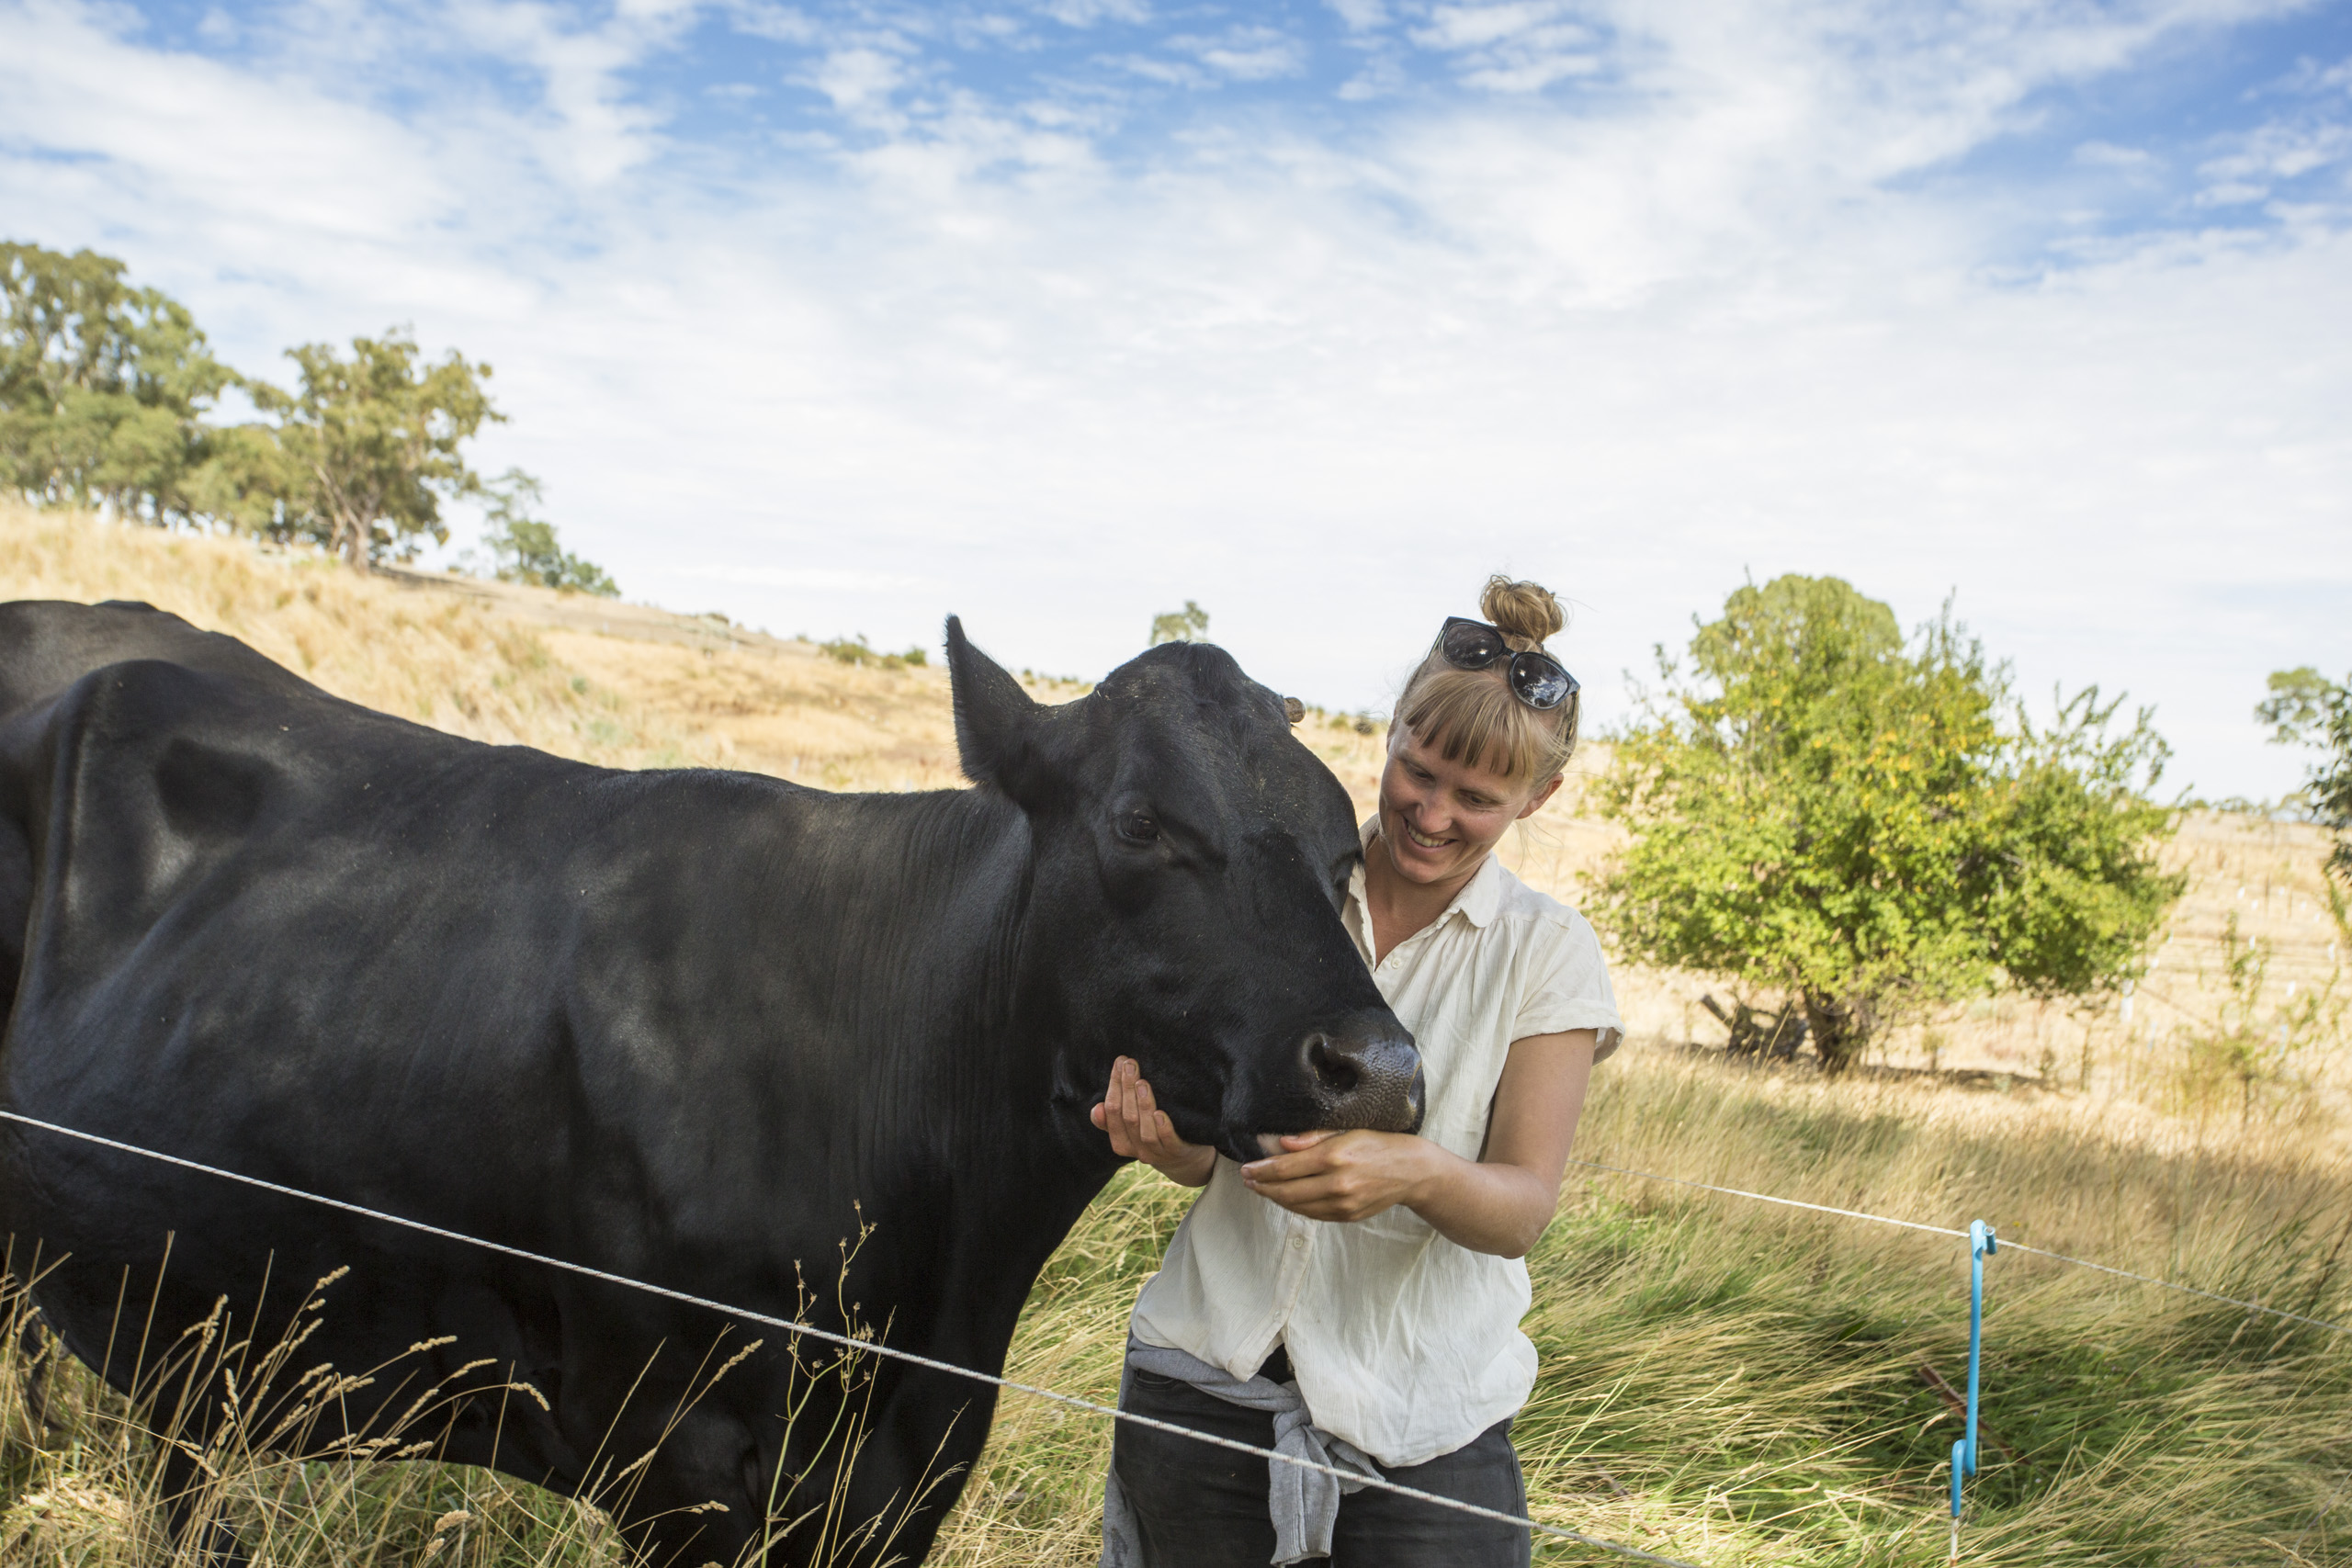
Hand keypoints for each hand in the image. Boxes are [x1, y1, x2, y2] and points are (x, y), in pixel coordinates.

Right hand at [1090, 1057, 1216, 1186]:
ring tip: (1142, 1083)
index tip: (1119, 1062)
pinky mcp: (1177, 1152)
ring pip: (1145, 1132)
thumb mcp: (1130, 1127)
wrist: (1184, 1159)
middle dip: (1126, 1089)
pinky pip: (1168, 1142)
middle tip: (1130, 1064)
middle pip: (1127, 1118)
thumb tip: (1097, 1108)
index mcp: (1121, 1142)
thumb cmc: (1153, 1133)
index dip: (1114, 1086)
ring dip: (1143, 1106)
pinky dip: (1163, 1128)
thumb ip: (1113, 1118)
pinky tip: (1160, 1113)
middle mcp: (1136, 1150)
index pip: (1112, 1112)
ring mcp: (1157, 1153)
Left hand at [1239, 1130, 1437, 1222]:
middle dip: (1262, 1186)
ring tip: (1260, 1188)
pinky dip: (1295, 1206)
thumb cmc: (1377, 1144)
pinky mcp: (1347, 1216)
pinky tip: (1285, 1197)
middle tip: (1246, 1180)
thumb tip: (1281, 1144)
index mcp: (1334, 1156)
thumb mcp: (1347, 1130)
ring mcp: (1342, 1204)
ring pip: (1297, 1205)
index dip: (1261, 1170)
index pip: (1286, 1168)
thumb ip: (1312, 1138)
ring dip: (1275, 1198)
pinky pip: (1312, 1214)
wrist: (1411, 1171)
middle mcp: (1337, 1183)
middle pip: (1286, 1190)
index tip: (1246, 1168)